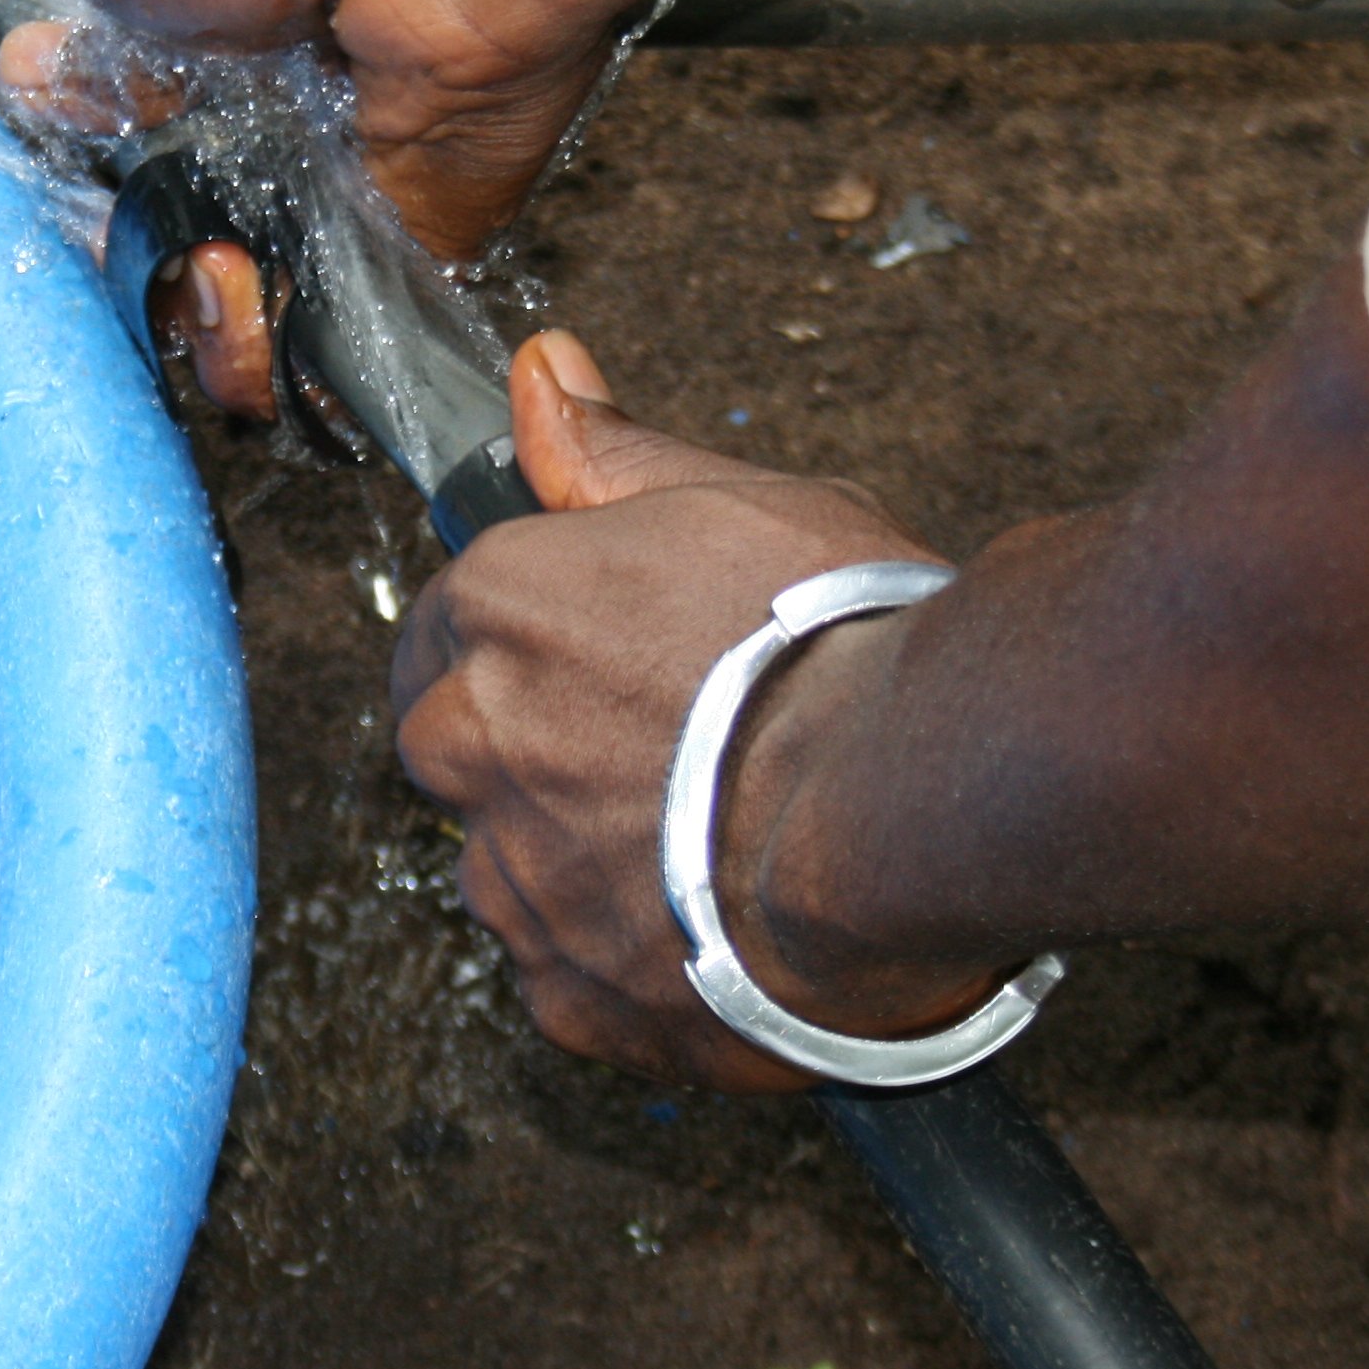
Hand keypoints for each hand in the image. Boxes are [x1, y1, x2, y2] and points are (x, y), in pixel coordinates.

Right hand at [0, 0, 622, 416]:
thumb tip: (44, 73)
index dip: (91, 178)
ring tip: (202, 264)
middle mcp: (281, 108)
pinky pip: (329, 344)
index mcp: (215, 23)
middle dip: (139, 261)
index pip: (135, 142)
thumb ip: (83, 38)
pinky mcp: (415, 244)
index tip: (67, 181)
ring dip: (195, 311)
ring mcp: (347, 185)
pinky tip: (241, 295)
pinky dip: (272, 350)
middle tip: (133, 238)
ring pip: (245, 309)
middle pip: (183, 239)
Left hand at [389, 331, 1013, 1091]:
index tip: (588, 664)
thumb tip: (540, 373)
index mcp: (503, 610)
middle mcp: (478, 743)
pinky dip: (626, 966)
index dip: (521, 646)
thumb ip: (614, 455)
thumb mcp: (738, 502)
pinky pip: (568, 981)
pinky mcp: (570, 995)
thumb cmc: (845, 642)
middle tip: (656, 758)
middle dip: (530, 755)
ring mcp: (518, 880)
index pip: (448, 624)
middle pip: (456, 750)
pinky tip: (716, 932)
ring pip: (510, 874)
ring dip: (577, 865)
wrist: (919, 803)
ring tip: (704, 853)